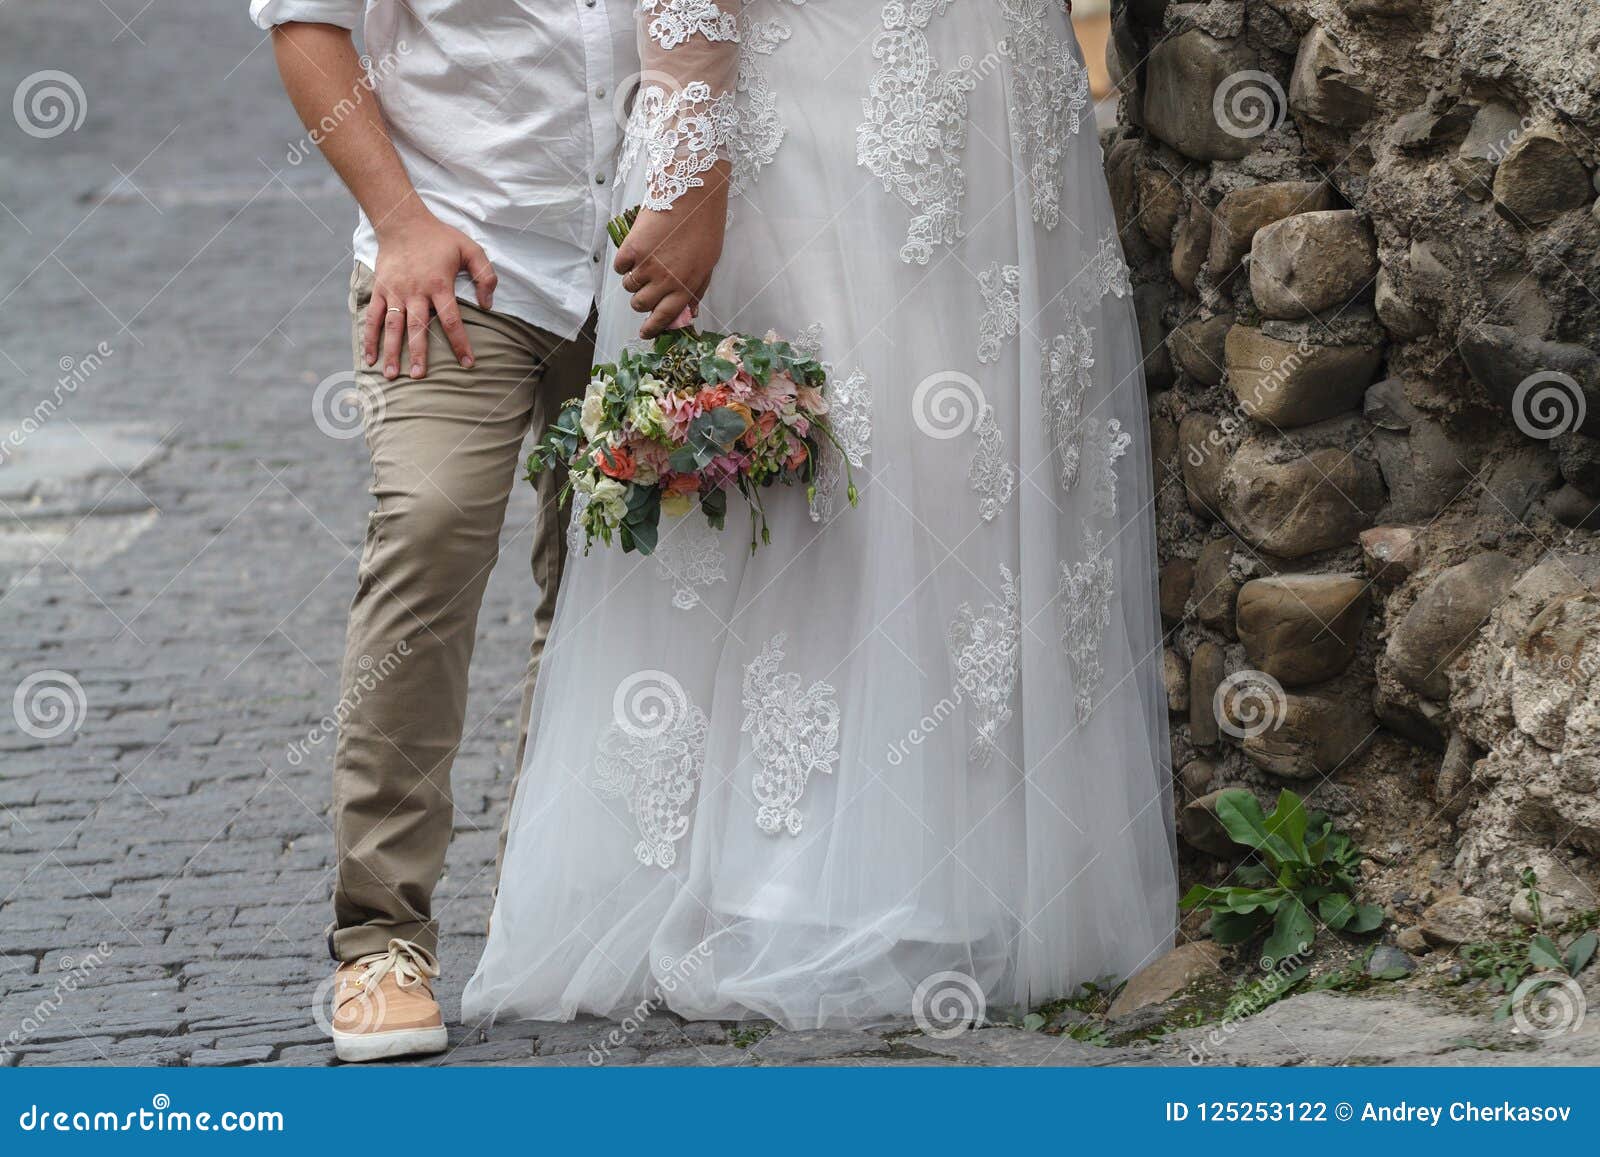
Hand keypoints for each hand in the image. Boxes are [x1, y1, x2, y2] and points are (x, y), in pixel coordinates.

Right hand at [363, 209, 497, 378]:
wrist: (403, 221)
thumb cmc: (440, 238)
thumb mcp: (471, 249)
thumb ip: (486, 276)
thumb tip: (489, 305)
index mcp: (439, 285)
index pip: (452, 320)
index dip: (460, 343)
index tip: (468, 363)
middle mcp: (416, 291)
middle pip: (417, 327)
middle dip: (419, 354)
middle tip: (420, 377)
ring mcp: (395, 291)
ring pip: (393, 326)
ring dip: (392, 351)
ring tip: (392, 375)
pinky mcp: (381, 289)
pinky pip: (374, 316)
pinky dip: (370, 337)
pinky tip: (369, 357)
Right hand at [613, 174, 728, 337]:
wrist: (691, 192)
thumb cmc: (705, 225)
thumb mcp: (709, 262)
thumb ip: (697, 288)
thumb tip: (690, 312)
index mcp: (686, 285)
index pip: (665, 317)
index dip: (652, 328)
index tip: (644, 333)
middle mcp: (665, 280)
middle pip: (641, 304)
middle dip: (642, 301)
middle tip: (645, 290)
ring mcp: (646, 265)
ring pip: (629, 287)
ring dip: (633, 281)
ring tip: (643, 264)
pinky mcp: (631, 248)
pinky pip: (619, 267)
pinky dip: (624, 264)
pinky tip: (634, 253)